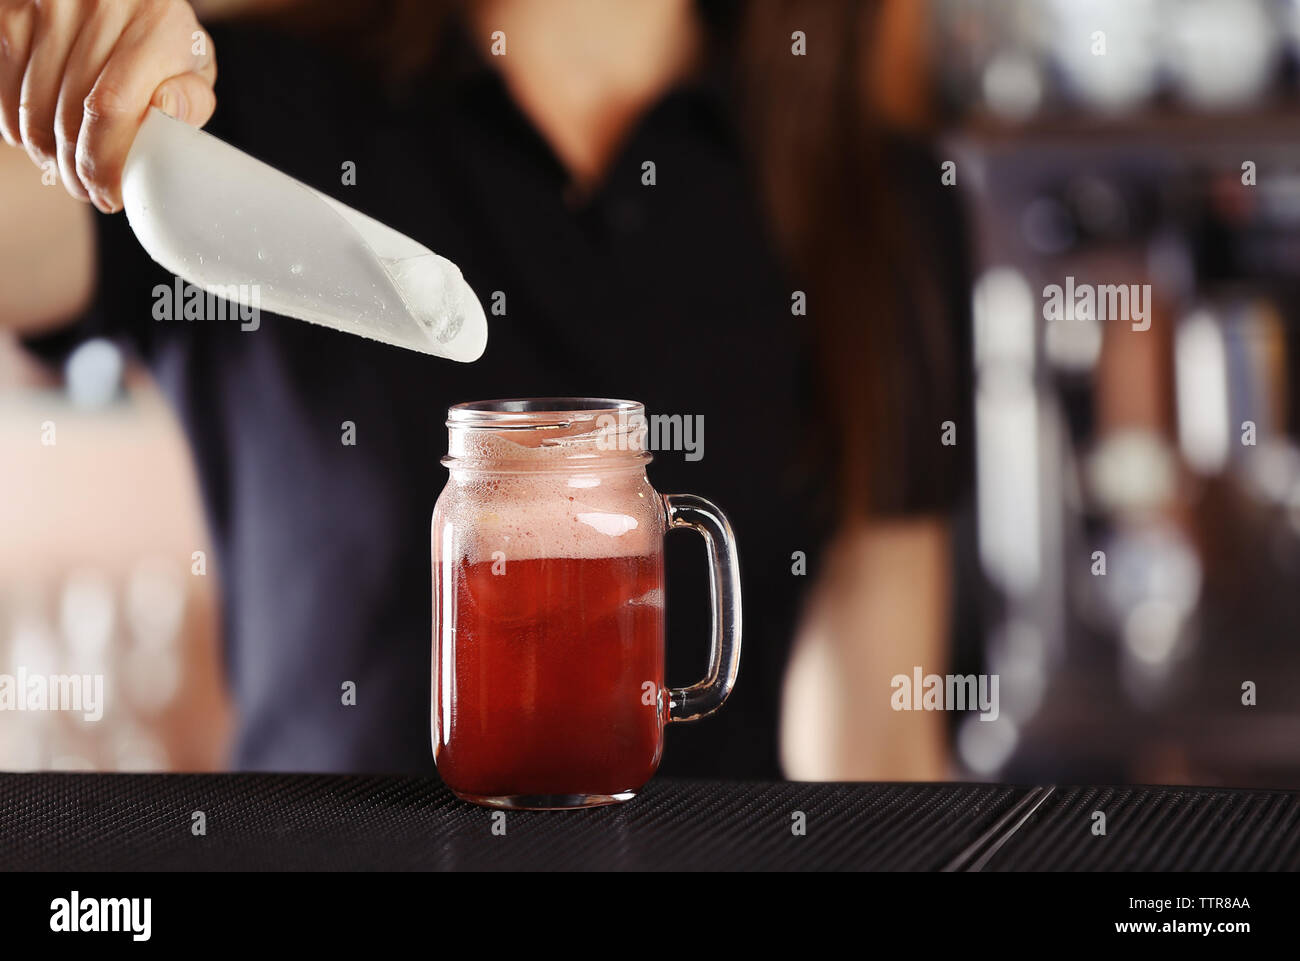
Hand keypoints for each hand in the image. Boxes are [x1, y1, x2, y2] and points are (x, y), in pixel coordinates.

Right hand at [0, 0, 215, 211]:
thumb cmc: (162, 36)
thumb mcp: (193, 64)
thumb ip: (191, 97)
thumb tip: (166, 111)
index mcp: (156, 24)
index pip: (111, 109)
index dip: (103, 163)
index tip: (108, 195)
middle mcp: (100, 5)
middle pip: (68, 114)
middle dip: (75, 168)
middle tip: (86, 190)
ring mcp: (50, 2)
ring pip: (33, 106)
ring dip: (45, 152)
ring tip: (64, 167)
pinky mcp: (13, 7)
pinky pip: (5, 85)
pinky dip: (16, 122)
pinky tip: (37, 137)